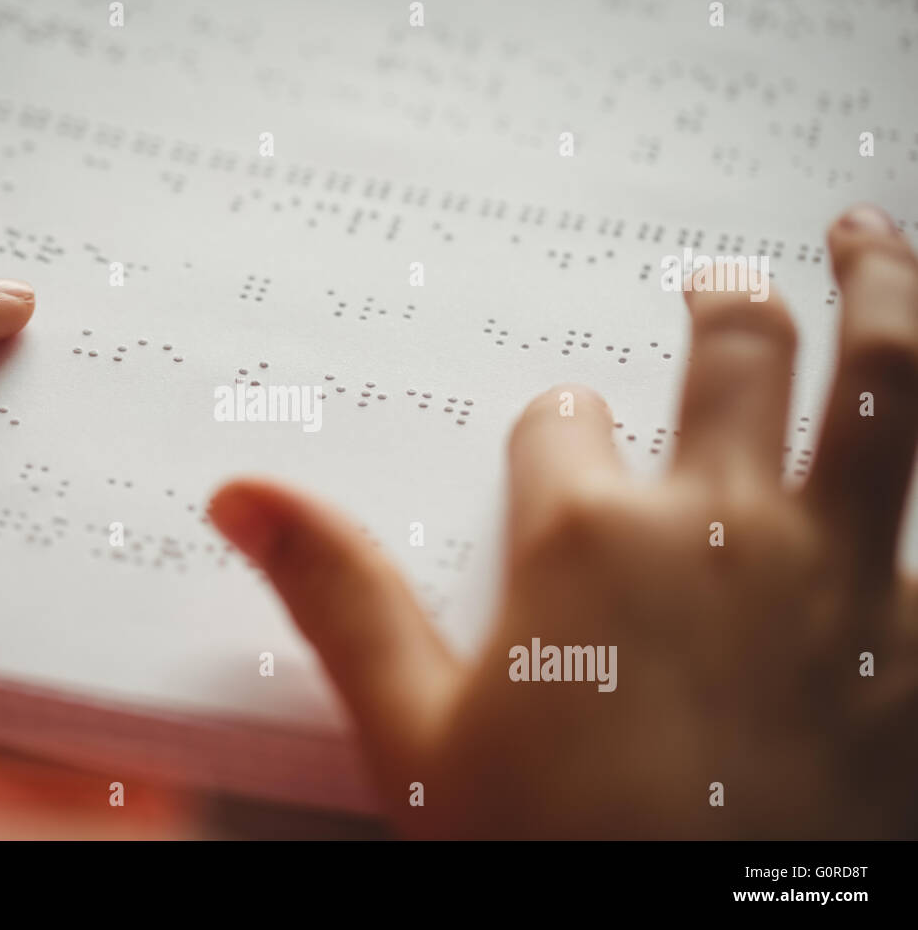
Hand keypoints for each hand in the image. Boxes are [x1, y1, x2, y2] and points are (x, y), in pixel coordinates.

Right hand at [211, 204, 917, 837]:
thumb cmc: (554, 856)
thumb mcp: (416, 734)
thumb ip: (336, 596)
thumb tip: (239, 495)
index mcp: (587, 539)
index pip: (561, 424)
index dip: (557, 430)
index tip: (562, 442)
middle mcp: (725, 528)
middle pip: (736, 353)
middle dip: (724, 306)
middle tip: (719, 285)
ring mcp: (847, 574)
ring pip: (885, 379)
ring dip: (879, 288)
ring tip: (865, 234)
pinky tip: (917, 459)